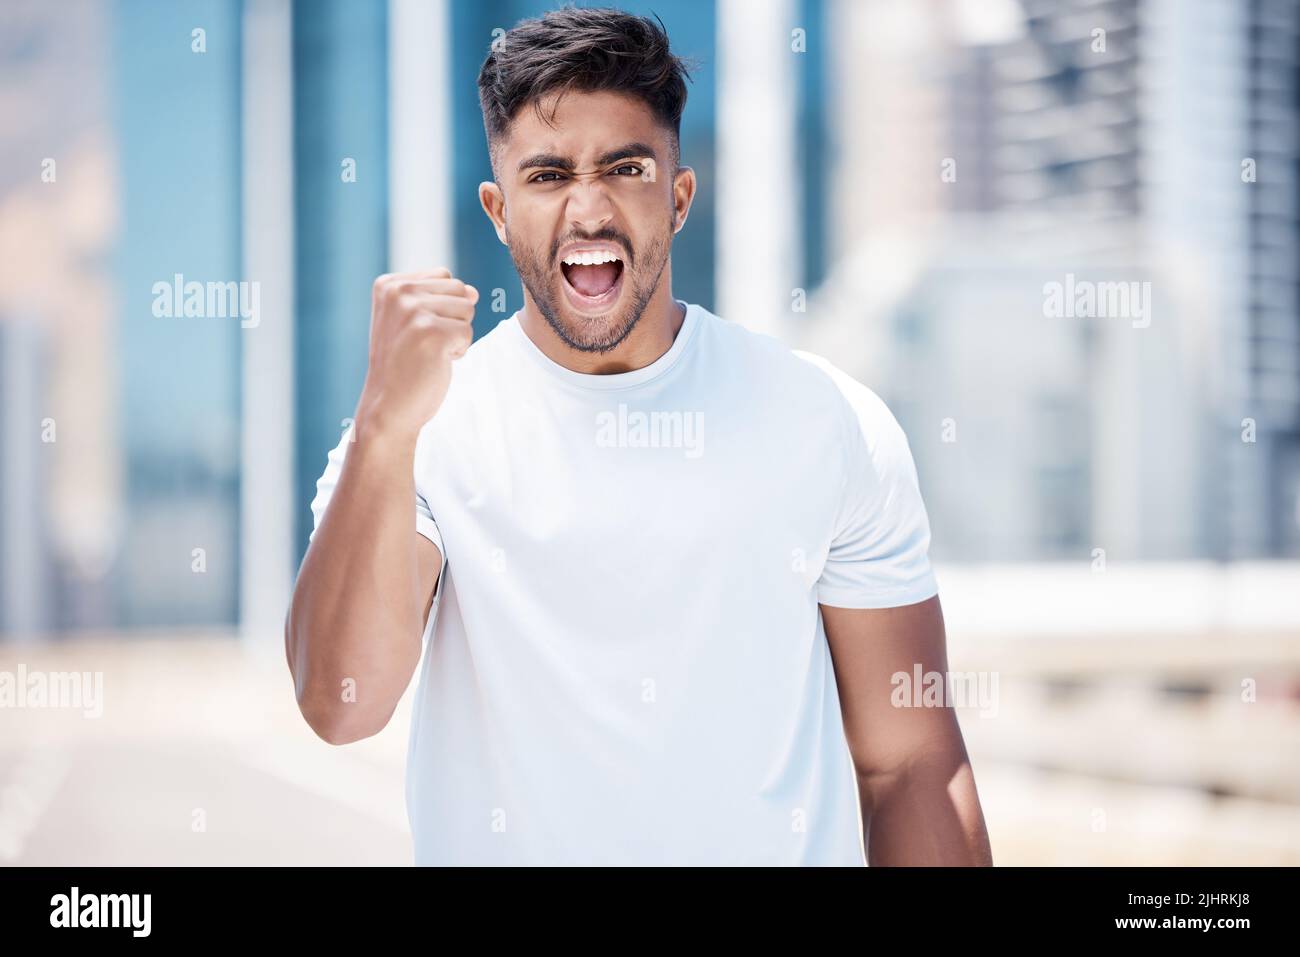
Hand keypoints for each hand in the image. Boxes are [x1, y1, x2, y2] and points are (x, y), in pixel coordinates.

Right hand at [355, 268, 477, 439]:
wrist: (389, 407)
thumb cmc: (404, 364)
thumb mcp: (416, 321)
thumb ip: (442, 298)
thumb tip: (474, 292)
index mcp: (389, 284)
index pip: (445, 277)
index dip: (442, 307)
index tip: (416, 330)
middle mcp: (398, 292)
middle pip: (460, 289)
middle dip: (452, 319)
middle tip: (424, 344)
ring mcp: (413, 311)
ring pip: (467, 309)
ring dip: (456, 335)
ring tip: (428, 352)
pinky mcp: (431, 332)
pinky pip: (468, 332)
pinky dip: (458, 351)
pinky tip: (434, 362)